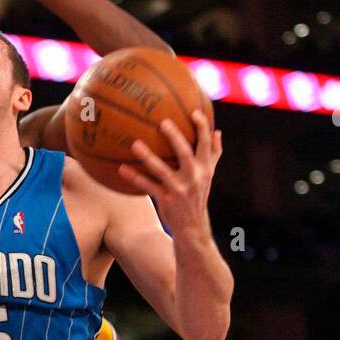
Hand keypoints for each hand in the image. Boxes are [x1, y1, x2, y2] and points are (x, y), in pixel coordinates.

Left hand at [118, 111, 222, 237]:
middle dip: (175, 137)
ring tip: (135, 144)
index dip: (202, 128)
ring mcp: (180, 189)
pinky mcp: (166, 200)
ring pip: (163, 170)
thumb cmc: (198, 194)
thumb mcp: (208, 175)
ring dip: (148, 157)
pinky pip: (148, 187)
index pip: (206, 144)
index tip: (194, 112)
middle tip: (162, 122)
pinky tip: (121, 168)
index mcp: (205, 168)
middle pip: (186, 153)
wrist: (193, 227)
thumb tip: (218, 131)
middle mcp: (194, 177)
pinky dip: (135, 178)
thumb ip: (214, 153)